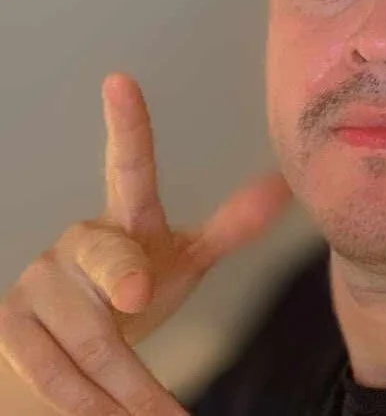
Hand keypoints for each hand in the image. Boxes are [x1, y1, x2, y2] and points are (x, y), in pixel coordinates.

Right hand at [0, 72, 292, 414]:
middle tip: (142, 292)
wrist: (67, 355)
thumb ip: (229, 228)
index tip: (122, 80)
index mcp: (127, 217)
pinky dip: (89, 404)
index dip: (127, 124)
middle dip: (123, 275)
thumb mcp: (183, 260)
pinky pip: (54, 371)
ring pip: (89, 331)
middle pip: (107, 255)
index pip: (128, 165)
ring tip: (153, 412)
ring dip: (125, 383)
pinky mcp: (11, 325)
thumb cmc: (134, 293)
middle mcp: (79, 240)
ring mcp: (39, 280)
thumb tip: (281, 186)